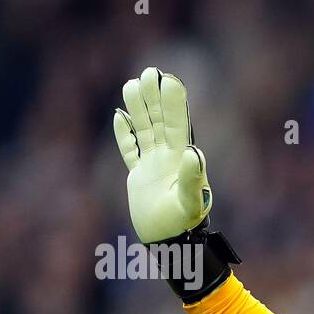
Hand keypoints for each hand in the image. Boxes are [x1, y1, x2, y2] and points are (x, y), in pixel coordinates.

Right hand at [113, 67, 211, 243]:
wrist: (170, 243)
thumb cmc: (183, 225)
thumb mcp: (189, 202)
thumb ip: (192, 179)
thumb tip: (192, 153)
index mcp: (182, 160)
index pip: (177, 124)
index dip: (173, 102)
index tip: (169, 78)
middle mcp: (168, 158)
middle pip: (160, 121)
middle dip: (155, 97)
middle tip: (149, 71)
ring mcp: (153, 166)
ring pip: (144, 130)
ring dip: (139, 108)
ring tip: (133, 83)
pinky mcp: (139, 177)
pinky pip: (130, 150)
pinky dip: (124, 134)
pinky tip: (121, 116)